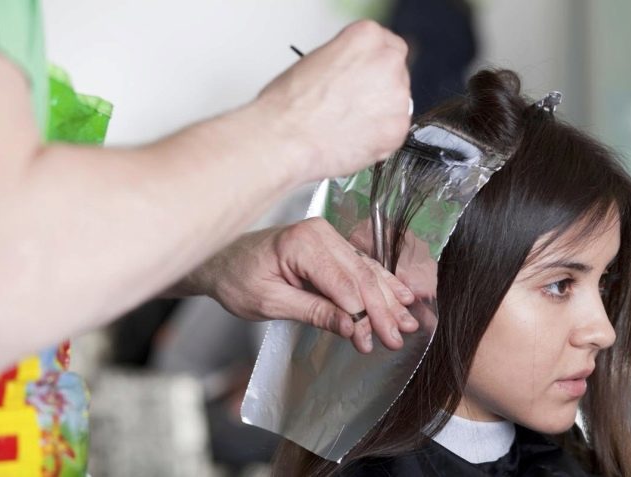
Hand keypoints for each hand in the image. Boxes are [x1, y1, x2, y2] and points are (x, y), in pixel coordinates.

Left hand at [185, 218, 418, 352]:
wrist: (221, 260)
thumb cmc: (236, 279)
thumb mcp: (269, 303)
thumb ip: (313, 312)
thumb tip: (351, 327)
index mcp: (302, 243)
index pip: (343, 284)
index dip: (361, 315)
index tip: (370, 342)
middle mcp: (320, 234)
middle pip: (361, 276)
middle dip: (382, 309)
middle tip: (397, 337)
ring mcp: (327, 237)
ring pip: (366, 271)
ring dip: (388, 298)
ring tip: (408, 324)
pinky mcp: (330, 246)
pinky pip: (360, 266)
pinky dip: (381, 284)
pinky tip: (401, 297)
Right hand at [253, 20, 410, 180]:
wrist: (286, 139)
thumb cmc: (289, 105)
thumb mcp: (316, 62)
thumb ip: (346, 63)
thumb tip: (353, 75)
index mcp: (367, 38)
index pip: (386, 45)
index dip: (372, 66)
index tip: (364, 77)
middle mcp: (387, 63)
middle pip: (395, 74)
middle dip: (377, 90)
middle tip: (353, 105)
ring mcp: (398, 98)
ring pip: (396, 105)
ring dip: (378, 115)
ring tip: (347, 125)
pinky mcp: (397, 130)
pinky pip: (393, 133)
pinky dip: (378, 139)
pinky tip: (353, 139)